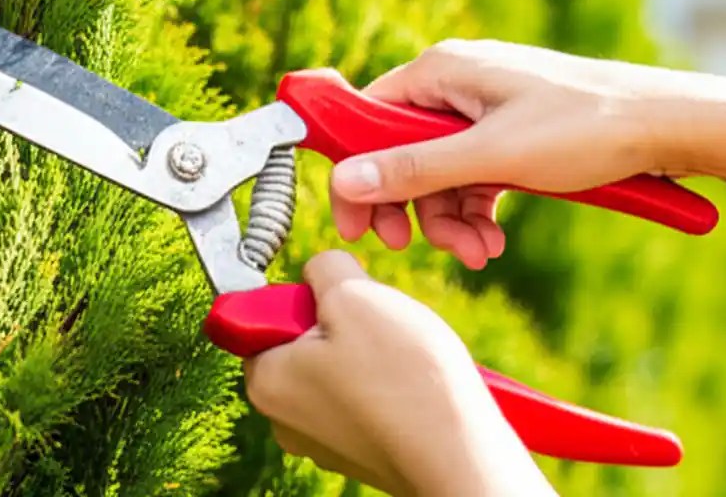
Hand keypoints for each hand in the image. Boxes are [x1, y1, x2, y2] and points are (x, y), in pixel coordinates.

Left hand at [242, 250, 556, 495]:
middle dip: (344, 323)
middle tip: (378, 329)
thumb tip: (320, 271)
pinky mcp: (361, 452)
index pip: (261, 316)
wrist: (464, 456)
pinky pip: (367, 398)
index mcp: (265, 380)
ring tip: (403, 361)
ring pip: (340, 366)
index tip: (338, 304)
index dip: (303, 297)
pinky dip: (390, 385)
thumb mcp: (354, 294)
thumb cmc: (404, 379)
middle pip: (303, 340)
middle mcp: (283, 418)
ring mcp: (322, 440)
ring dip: (372, 352)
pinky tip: (414, 386)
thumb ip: (323, 268)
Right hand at [327, 38, 725, 267]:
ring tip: (480, 252)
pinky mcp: (511, 133)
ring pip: (438, 173)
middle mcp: (455, 84)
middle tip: (408, 248)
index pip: (365, 121)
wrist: (670, 126)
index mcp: (440, 71)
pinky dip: (476, 211)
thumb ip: (414, 170)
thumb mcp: (492, 156)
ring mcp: (484, 109)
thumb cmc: (586, 127)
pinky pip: (472, 176)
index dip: (353, 176)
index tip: (354, 226)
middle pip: (399, 153)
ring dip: (449, 219)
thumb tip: (345, 181)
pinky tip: (493, 241)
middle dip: (410, 207)